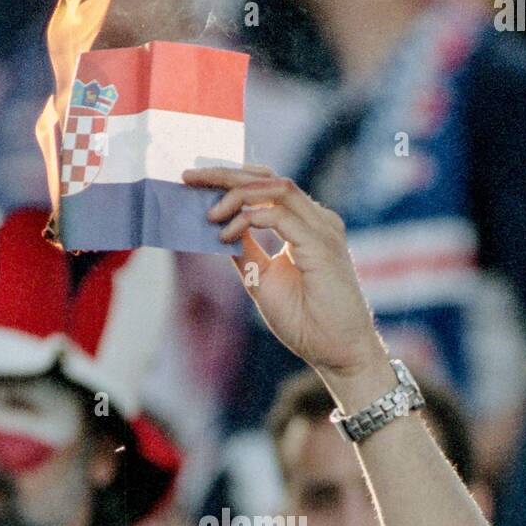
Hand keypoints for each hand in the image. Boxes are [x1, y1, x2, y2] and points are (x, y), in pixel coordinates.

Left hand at [182, 164, 383, 380]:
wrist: (335, 351)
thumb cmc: (305, 321)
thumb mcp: (261, 278)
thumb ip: (245, 250)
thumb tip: (217, 229)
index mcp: (306, 226)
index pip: (267, 186)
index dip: (232, 178)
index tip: (197, 181)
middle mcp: (316, 220)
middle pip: (269, 178)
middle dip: (226, 174)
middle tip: (190, 177)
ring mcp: (322, 229)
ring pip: (275, 188)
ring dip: (235, 193)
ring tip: (208, 211)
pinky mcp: (321, 244)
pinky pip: (279, 215)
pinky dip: (248, 219)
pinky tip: (227, 233)